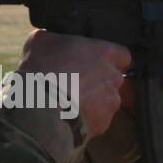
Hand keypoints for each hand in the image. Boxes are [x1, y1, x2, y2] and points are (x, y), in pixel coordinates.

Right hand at [17, 29, 131, 137]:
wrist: (40, 109)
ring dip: (94, 101)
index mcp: (104, 53)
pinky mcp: (103, 124)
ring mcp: (111, 102)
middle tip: (77, 83)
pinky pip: (98, 120)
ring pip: (107, 100)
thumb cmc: (42, 71)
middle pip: (114, 79)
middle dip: (100, 81)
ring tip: (71, 103)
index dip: (108, 59)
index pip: (122, 55)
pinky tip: (70, 117)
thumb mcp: (40, 41)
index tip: (94, 62)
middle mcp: (114, 77)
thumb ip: (55, 38)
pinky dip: (87, 119)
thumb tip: (51, 39)